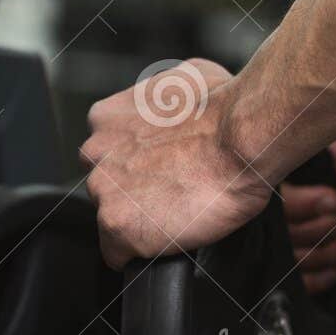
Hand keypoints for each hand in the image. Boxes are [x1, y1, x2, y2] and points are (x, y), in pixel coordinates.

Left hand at [79, 59, 272, 269]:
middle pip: (106, 185)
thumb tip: (174, 107)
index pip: (106, 154)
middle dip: (133, 190)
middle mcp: (96, 153)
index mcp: (106, 118)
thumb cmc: (223, 110)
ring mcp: (103, 190)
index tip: (157, 170)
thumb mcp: (182, 81)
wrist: (240, 138)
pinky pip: (117, 253)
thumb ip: (160, 99)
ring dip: (139, 219)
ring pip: (112, 217)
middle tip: (171, 191)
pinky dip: (140, 252)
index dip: (136, 165)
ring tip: (178, 213)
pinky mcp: (117, 224)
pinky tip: (166, 241)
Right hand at [280, 124, 335, 292]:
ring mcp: (298, 240)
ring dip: (329, 250)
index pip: (267, 206)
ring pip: (295, 261)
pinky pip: (302, 284)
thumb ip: (300, 139)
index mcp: (279, 182)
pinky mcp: (316, 264)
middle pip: (280, 237)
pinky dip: (318, 277)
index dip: (300, 207)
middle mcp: (284, 213)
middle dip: (321, 227)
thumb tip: (272, 138)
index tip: (332, 197)